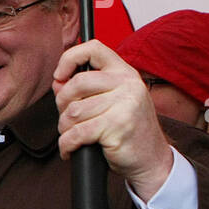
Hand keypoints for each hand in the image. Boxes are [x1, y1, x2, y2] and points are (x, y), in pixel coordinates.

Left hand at [53, 39, 174, 201]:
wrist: (151, 160)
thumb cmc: (127, 130)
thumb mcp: (110, 102)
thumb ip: (84, 89)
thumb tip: (57, 82)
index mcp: (125, 73)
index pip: (93, 48)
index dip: (69, 58)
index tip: (59, 76)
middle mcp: (128, 84)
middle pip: (76, 84)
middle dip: (62, 105)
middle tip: (68, 119)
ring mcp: (125, 105)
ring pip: (73, 111)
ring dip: (65, 128)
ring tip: (73, 135)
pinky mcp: (118, 126)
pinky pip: (76, 133)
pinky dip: (67, 145)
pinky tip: (71, 149)